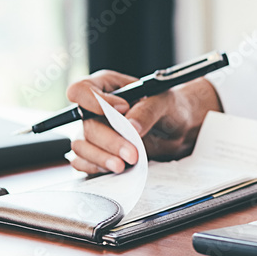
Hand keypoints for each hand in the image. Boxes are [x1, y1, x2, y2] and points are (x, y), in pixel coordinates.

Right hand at [65, 70, 222, 174]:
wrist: (175, 130)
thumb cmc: (167, 108)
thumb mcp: (164, 102)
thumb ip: (148, 110)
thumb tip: (131, 125)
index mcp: (105, 87)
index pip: (81, 90)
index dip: (93, 101)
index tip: (122, 110)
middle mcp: (93, 109)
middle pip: (86, 125)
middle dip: (110, 141)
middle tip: (132, 153)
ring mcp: (92, 132)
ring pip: (81, 146)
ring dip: (102, 158)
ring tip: (124, 166)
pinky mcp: (94, 152)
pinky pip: (83, 162)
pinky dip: (97, 167)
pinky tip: (116, 168)